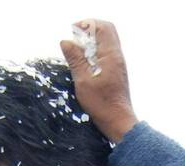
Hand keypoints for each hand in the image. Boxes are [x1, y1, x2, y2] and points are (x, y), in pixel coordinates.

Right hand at [60, 19, 137, 142]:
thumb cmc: (102, 105)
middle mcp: (117, 56)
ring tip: (78, 52)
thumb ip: (75, 59)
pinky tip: (85, 63)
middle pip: (106, 30)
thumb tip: (66, 41)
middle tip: (75, 39)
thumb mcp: (83, 81)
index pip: (102, 27)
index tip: (73, 32)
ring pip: (106, 41)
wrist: (119, 122)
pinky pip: (106, 53)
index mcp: (111, 55)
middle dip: (89, 30)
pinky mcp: (116, 72)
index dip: (87, 24)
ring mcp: (118, 64)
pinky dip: (95, 52)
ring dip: (91, 42)